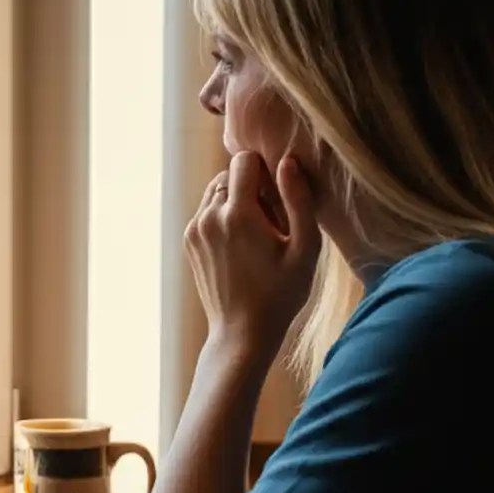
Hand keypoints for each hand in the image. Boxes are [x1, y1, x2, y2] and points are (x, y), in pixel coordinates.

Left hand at [184, 152, 320, 354]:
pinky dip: (223, 219)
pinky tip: (240, 247)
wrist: (242, 332)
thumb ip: (299, 200)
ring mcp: (194, 230)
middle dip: (251, 188)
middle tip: (271, 224)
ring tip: (255, 236)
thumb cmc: (281, 293)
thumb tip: (286, 161)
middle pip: (229, 174)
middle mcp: (208, 217)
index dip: (266, 172)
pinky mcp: (188, 242)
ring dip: (236, 202)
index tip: (278, 200)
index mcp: (236, 214)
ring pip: (216, 192)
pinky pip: (206, 212)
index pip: (244, 160)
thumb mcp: (305, 249)